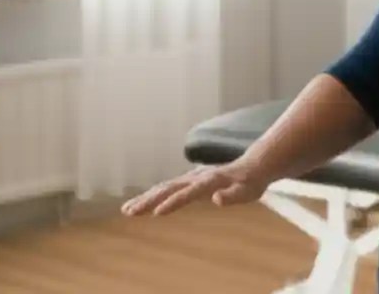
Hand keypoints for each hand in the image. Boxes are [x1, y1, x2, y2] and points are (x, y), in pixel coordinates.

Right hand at [121, 157, 270, 216]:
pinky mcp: (188, 181)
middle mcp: (196, 177)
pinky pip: (166, 188)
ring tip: (127, 211)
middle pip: (169, 188)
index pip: (189, 192)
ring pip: (164, 187)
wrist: (252, 165)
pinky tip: (139, 205)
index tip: (157, 213)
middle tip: (130, 212)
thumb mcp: (248, 191)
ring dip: (145, 198)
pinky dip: (151, 196)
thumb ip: (233, 196)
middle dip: (149, 200)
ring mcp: (190, 178)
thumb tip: (216, 199)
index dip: (174, 202)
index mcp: (209, 181)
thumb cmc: (250, 182)